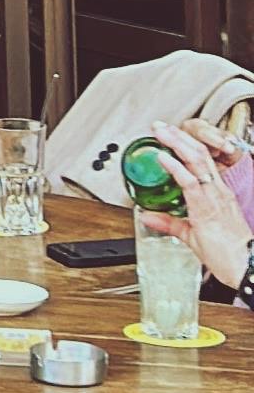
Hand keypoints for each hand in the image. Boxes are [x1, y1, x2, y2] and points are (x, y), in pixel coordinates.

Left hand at [142, 124, 252, 289]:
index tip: (169, 135)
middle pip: (198, 154)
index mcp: (216, 194)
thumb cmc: (227, 253)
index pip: (201, 161)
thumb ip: (170, 223)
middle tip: (160, 126)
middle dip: (178, 137)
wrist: (245, 266)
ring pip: (196, 161)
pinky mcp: (208, 208)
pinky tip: (163, 158)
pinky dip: (175, 168)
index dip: (185, 145)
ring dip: (176, 144)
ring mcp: (214, 197)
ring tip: (160, 132)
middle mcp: (217, 191)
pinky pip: (191, 182)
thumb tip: (148, 217)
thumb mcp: (192, 235)